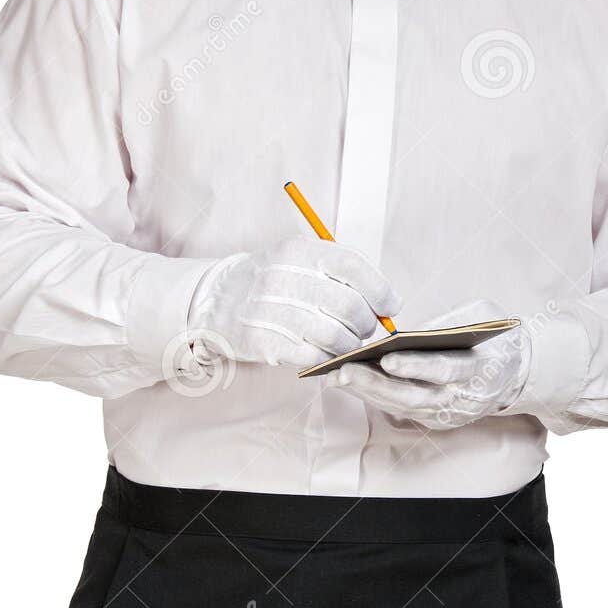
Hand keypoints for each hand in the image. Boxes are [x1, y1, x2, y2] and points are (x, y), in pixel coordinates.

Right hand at [186, 236, 402, 368]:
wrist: (216, 299)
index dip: (380, 290)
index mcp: (299, 250)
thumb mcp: (301, 258)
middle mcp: (284, 275)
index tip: (390, 306)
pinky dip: (327, 358)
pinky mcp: (261, 340)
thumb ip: (343, 272)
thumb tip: (391, 301)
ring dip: (349, 345)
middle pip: (349, 306)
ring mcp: (270, 310)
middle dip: (367, 324)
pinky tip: (325, 353)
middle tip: (365, 330)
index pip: (353, 267)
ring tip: (346, 343)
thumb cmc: (273, 280)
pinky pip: (312, 356)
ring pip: (334, 336)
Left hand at [333, 298, 530, 429]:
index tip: (385, 357)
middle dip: (376, 384)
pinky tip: (351, 383)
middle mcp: (463, 398)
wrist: (519, 372)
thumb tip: (404, 332)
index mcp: (479, 368)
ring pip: (403, 407)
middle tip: (343, 370)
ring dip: (367, 393)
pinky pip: (402, 411)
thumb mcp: (482, 315)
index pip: (443, 370)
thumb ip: (448, 322)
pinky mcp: (438, 420)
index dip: (414, 366)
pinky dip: (375, 397)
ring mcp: (450, 414)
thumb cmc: (496, 337)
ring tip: (335, 375)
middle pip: (414, 396)